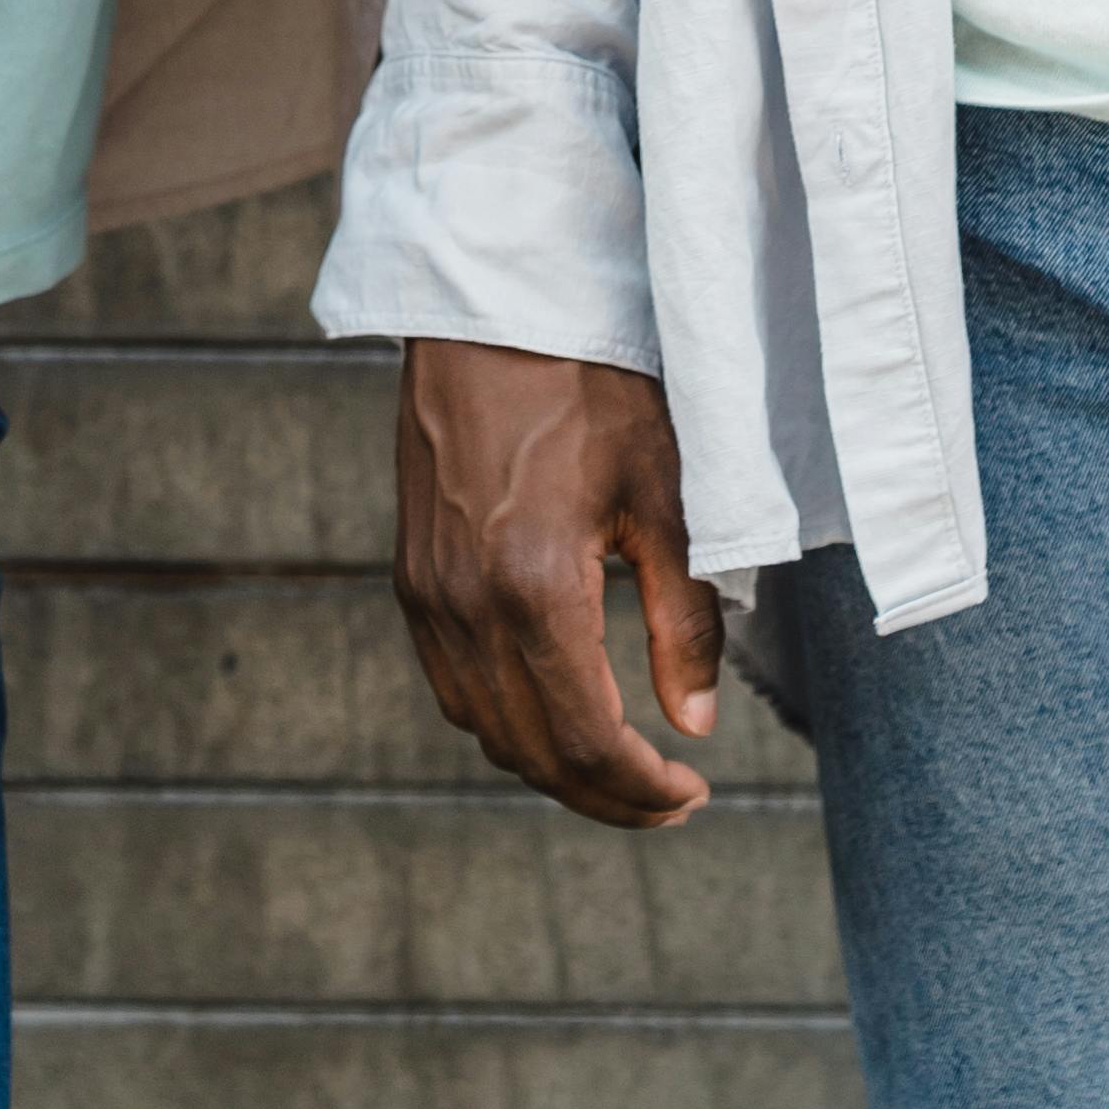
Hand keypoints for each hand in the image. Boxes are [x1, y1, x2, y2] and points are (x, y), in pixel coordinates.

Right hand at [396, 337, 723, 830]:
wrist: (492, 307)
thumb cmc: (591, 383)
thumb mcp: (662, 493)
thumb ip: (683, 617)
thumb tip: (697, 724)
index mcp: (532, 587)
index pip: (586, 740)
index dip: (640, 790)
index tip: (691, 795)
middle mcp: (464, 604)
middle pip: (530, 752)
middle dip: (603, 794)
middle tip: (667, 801)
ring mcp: (427, 593)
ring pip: (484, 727)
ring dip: (551, 766)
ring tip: (620, 768)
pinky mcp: (411, 574)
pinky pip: (451, 683)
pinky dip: (504, 719)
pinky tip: (554, 710)